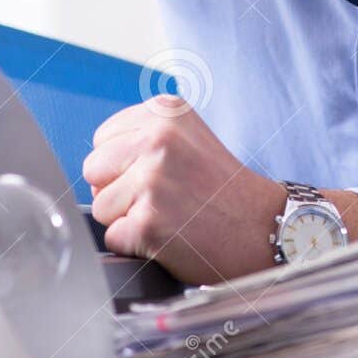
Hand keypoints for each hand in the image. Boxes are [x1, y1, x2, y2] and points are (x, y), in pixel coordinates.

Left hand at [83, 97, 284, 283]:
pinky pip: (113, 238)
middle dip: (119, 189)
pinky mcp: (149, 222)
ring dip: (128, 218)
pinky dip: (136, 245)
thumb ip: (142, 138)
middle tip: (165, 197)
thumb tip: (92, 166)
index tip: (163, 174)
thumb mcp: (187, 138)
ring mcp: (153, 180)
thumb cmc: (223, 190)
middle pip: (93, 169)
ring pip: (100, 206)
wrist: (264, 228)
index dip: (125, 164)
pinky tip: (170, 236)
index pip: (102, 140)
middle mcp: (158, 139)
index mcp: (165, 111)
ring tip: (170, 215)